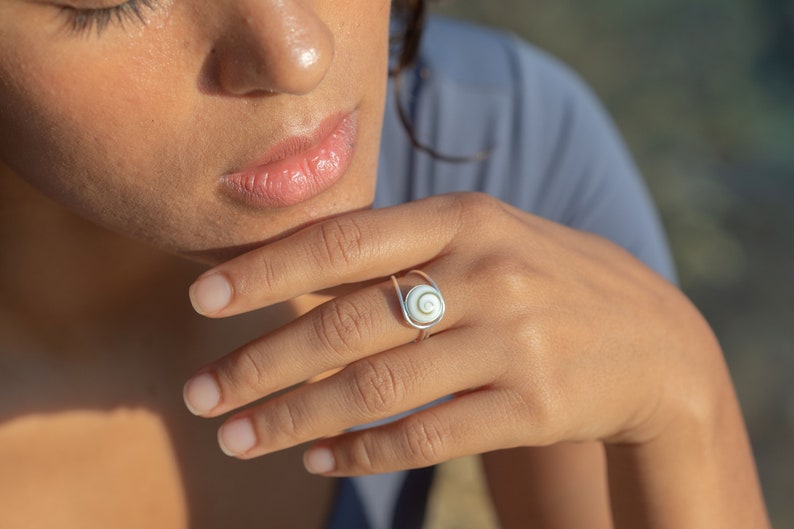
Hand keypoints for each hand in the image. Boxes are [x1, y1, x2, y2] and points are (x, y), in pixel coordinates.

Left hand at [182, 192, 717, 475]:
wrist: (653, 340)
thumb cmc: (541, 280)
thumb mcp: (482, 241)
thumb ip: (399, 252)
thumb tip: (291, 278)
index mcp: (464, 219)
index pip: (344, 239)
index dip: (266, 270)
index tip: (202, 300)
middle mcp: (487, 273)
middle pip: (347, 324)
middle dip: (261, 363)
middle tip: (202, 397)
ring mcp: (514, 343)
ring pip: (376, 389)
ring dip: (295, 417)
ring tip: (239, 438)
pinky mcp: (534, 407)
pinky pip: (426, 436)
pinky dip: (362, 453)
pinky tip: (318, 459)